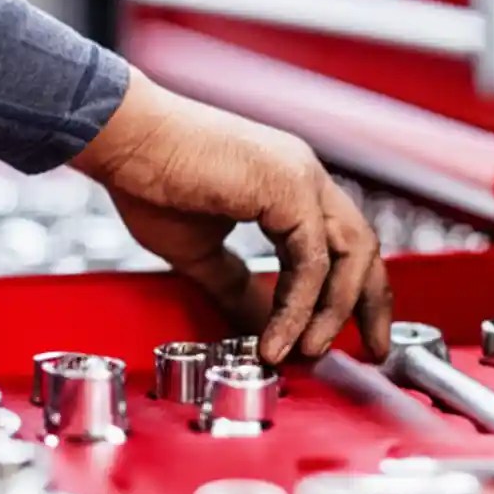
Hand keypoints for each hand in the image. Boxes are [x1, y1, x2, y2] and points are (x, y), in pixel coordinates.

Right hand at [71, 68, 391, 362]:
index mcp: (289, 184)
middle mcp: (304, 176)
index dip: (353, 293)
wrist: (122, 141)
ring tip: (309, 352)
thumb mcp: (201, 251)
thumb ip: (236, 286)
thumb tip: (258, 326)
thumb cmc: (147, 181)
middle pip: (363, 248)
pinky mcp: (286, 187)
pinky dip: (298, 305)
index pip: (343, 244)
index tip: (346, 334)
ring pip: (350, 254)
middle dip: (371, 304)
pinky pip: (310, 259)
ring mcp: (300, 176)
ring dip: (335, 311)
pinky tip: (277, 335)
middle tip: (371, 349)